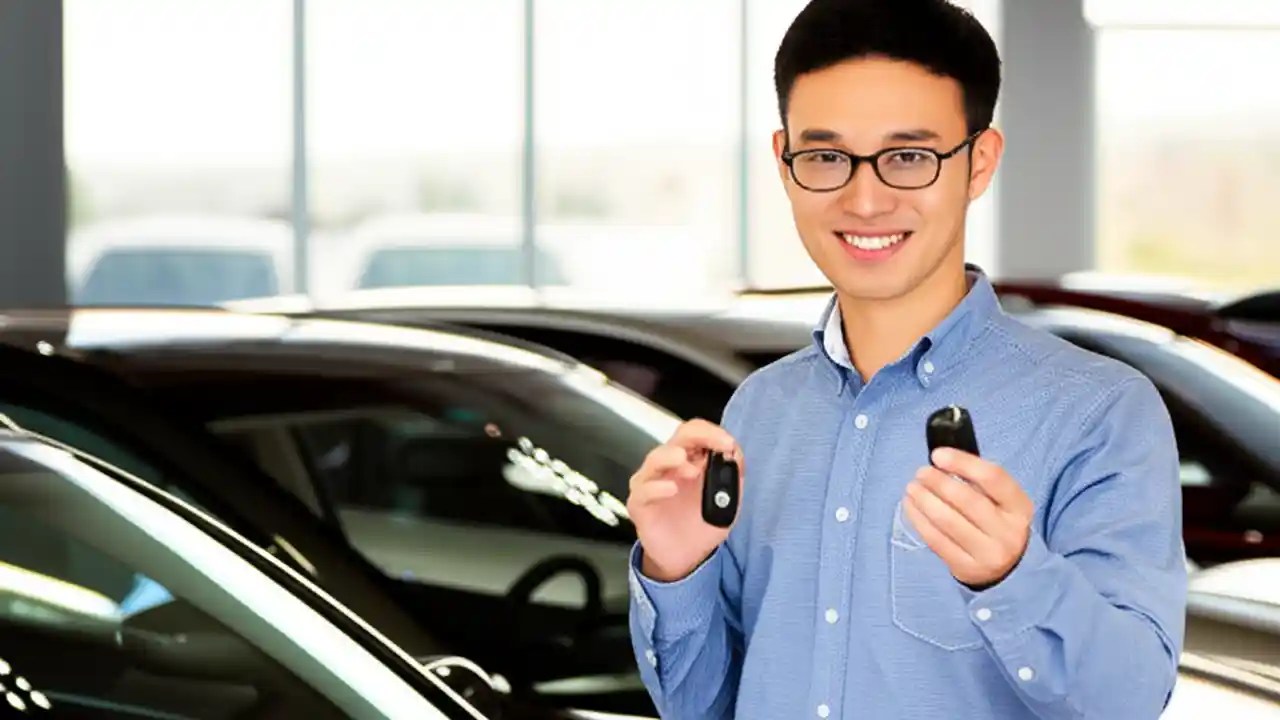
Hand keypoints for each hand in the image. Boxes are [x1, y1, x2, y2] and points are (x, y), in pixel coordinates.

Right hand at [627, 419, 742, 582]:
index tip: (728, 444)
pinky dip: (656, 487)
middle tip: (716, 445)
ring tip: (690, 468)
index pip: (696, 433)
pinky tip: (671, 489)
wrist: (685, 557)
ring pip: (655, 459)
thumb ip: (732, 477)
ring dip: (673, 458)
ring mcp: (651, 482)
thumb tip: (735, 454)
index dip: (712, 433)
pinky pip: (643, 490)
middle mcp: (670, 466)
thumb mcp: (728, 501)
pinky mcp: (639, 504)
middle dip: (698, 436)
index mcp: (691, 459)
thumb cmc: (701, 524)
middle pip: (678, 438)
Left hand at [901, 447, 1032, 588]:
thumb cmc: (995, 521)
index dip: (963, 462)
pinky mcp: (966, 568)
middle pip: (968, 500)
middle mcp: (1008, 532)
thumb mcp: (999, 501)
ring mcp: (988, 553)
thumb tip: (940, 460)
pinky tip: (910, 506)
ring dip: (924, 500)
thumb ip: (977, 481)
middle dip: (939, 482)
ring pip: (948, 521)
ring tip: (912, 487)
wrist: (1004, 568)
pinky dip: (918, 519)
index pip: (993, 478)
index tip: (938, 455)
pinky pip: (936, 540)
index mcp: (1019, 507)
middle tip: (921, 472)